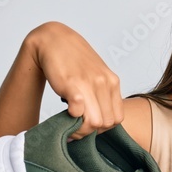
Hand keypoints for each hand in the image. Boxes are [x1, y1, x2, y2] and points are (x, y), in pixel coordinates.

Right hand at [31, 22, 122, 138]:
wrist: (53, 39)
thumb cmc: (73, 61)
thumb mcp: (96, 75)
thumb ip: (102, 95)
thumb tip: (99, 122)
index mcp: (112, 82)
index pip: (117, 118)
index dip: (104, 128)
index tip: (89, 125)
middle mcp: (104, 82)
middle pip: (106, 123)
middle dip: (91, 131)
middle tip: (76, 128)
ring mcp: (89, 82)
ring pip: (95, 122)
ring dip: (81, 129)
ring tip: (70, 124)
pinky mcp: (71, 83)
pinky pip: (79, 110)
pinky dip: (73, 118)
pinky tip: (67, 113)